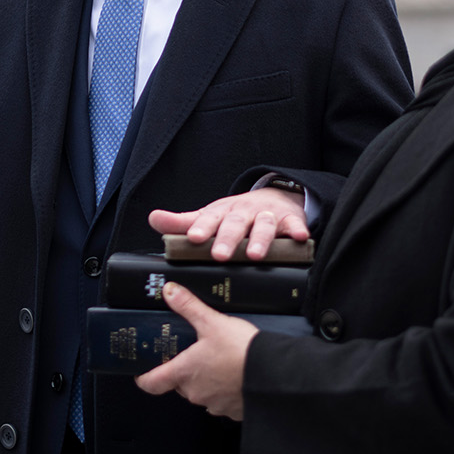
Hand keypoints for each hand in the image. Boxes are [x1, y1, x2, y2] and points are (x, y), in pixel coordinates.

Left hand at [134, 281, 257, 419]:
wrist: (276, 375)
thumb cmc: (242, 352)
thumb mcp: (212, 322)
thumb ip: (189, 307)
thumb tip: (170, 292)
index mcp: (184, 373)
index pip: (152, 383)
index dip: (144, 377)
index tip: (142, 372)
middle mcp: (196, 392)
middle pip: (179, 384)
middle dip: (183, 370)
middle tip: (190, 353)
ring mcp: (215, 404)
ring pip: (202, 392)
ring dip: (206, 379)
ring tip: (218, 359)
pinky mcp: (233, 410)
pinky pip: (223, 399)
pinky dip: (225, 388)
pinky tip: (235, 372)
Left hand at [148, 186, 308, 261]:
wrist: (270, 198)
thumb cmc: (233, 215)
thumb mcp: (208, 216)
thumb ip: (181, 222)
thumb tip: (153, 218)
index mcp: (221, 213)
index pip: (208, 219)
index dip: (201, 228)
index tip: (193, 238)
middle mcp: (243, 212)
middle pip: (234, 224)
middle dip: (227, 239)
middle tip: (220, 255)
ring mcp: (266, 215)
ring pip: (263, 225)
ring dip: (260, 238)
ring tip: (255, 255)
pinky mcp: (289, 220)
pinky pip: (294, 225)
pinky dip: (297, 230)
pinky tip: (300, 238)